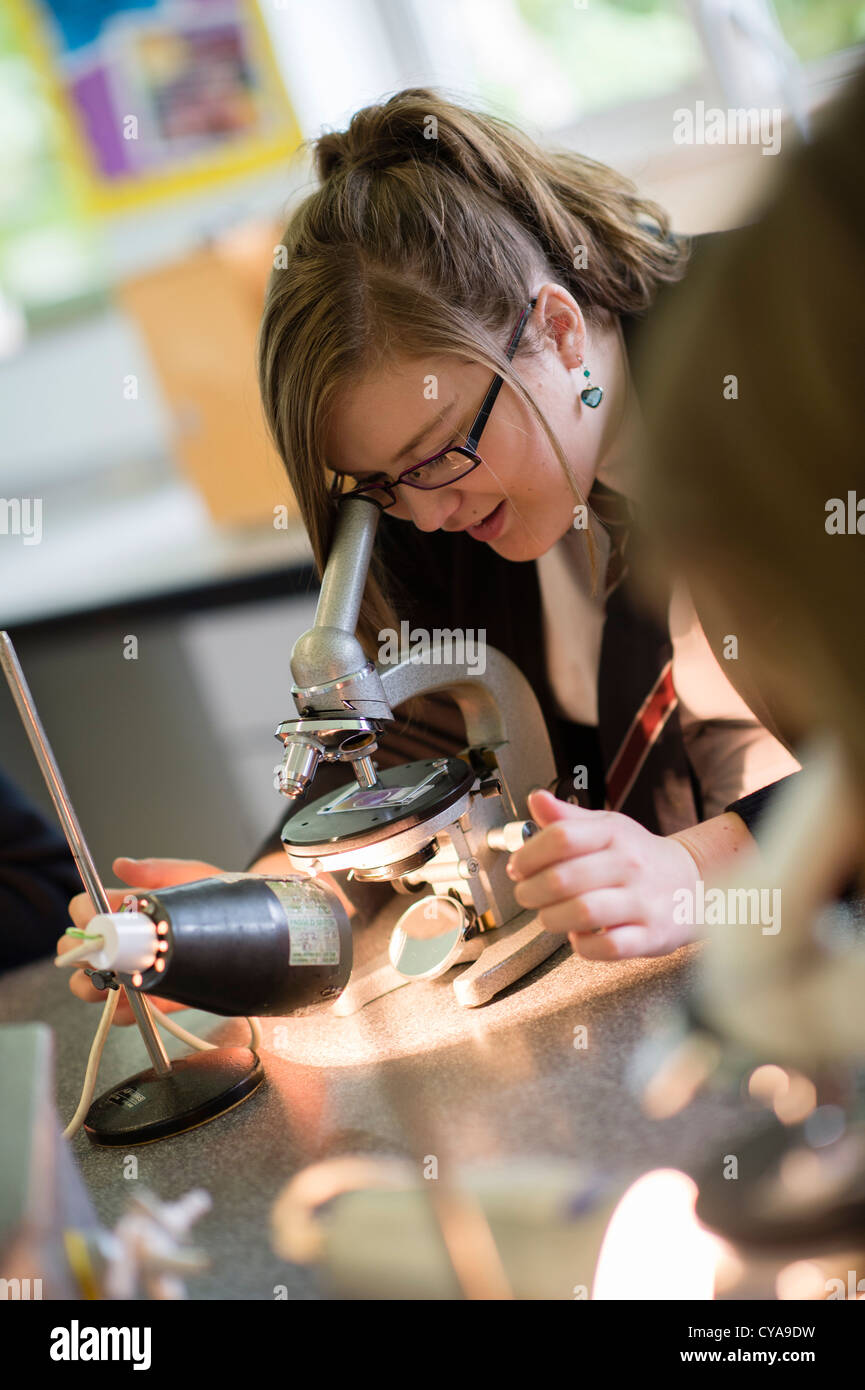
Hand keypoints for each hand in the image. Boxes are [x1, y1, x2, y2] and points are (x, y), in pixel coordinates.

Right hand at [58, 856, 224, 1024]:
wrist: (254, 931)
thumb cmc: (219, 902)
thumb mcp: (192, 877)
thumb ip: (158, 870)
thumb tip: (122, 865)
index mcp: (128, 910)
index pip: (86, 911)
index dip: (83, 915)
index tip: (94, 919)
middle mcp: (126, 942)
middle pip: (83, 950)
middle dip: (82, 953)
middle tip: (100, 954)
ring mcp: (136, 971)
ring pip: (94, 985)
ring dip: (94, 985)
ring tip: (112, 982)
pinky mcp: (154, 998)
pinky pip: (126, 1013)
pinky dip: (123, 1011)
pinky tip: (136, 1002)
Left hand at [505, 789, 700, 959]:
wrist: (694, 882)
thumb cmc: (640, 857)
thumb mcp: (607, 827)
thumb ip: (567, 817)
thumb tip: (536, 799)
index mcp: (614, 834)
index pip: (561, 837)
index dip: (528, 855)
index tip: (518, 867)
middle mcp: (629, 865)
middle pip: (564, 878)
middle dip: (531, 891)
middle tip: (526, 895)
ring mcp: (642, 901)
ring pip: (582, 913)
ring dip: (552, 918)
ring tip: (549, 915)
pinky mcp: (650, 935)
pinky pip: (606, 946)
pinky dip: (582, 945)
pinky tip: (578, 935)